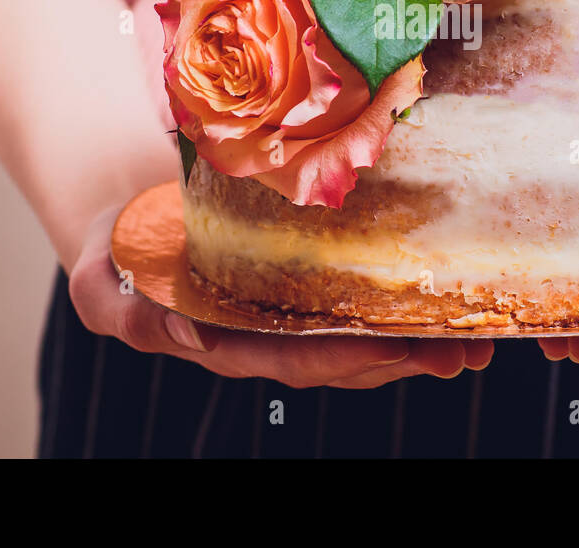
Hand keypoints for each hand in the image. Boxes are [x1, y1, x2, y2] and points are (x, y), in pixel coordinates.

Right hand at [68, 205, 492, 388]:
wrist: (127, 219)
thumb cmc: (117, 254)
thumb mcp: (104, 285)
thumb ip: (131, 313)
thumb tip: (182, 329)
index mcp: (224, 343)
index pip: (291, 359)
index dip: (343, 358)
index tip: (393, 349)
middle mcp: (264, 337)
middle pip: (342, 360)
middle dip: (401, 358)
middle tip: (460, 349)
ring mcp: (287, 315)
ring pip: (358, 340)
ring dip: (415, 342)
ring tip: (473, 337)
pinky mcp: (304, 284)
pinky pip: (355, 304)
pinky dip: (400, 306)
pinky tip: (443, 299)